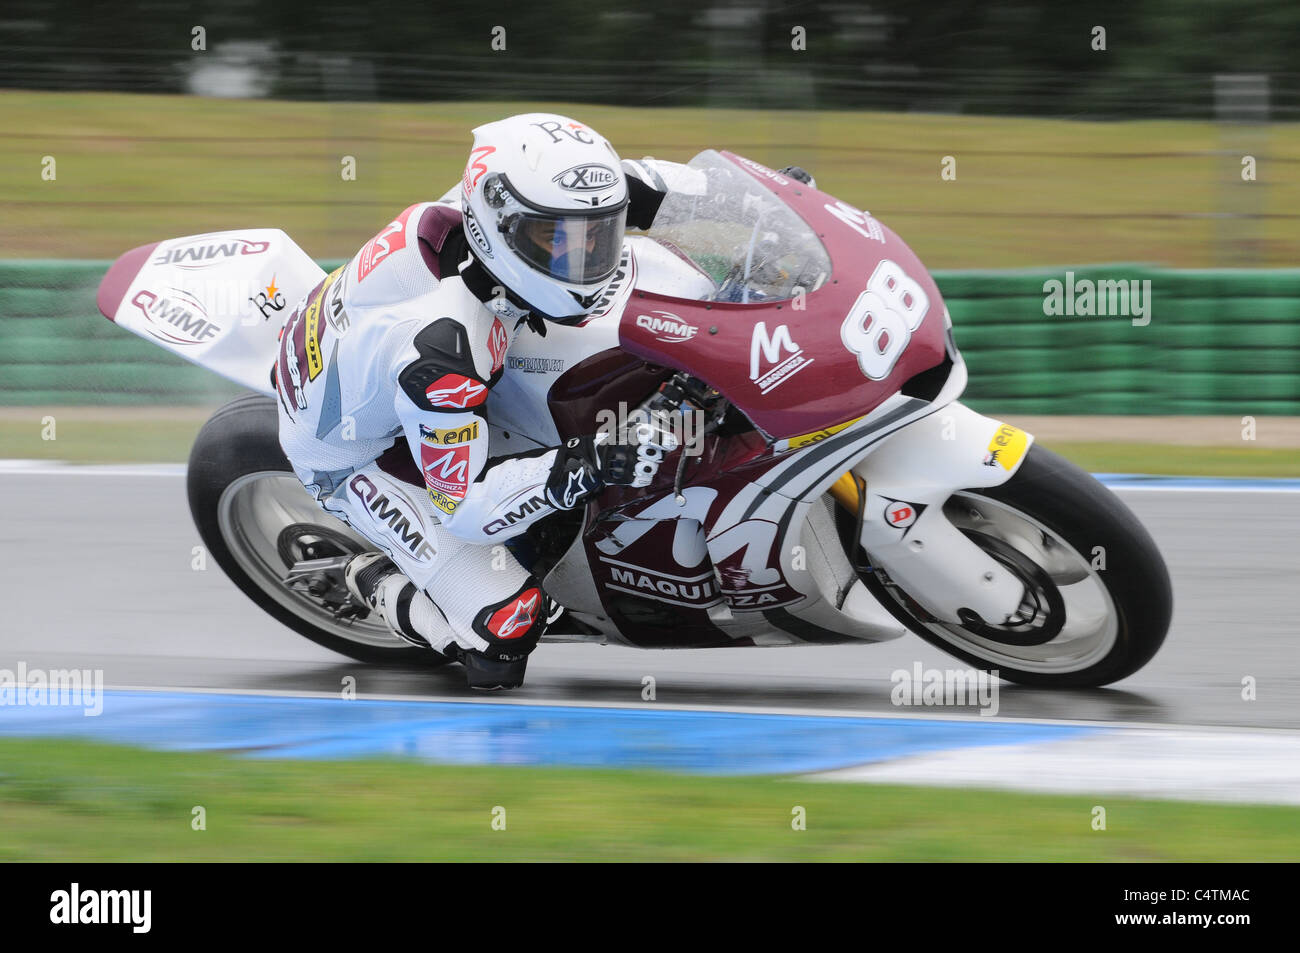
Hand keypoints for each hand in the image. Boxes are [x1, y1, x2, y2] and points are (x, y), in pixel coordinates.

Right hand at [544, 428, 671, 509]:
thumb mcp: (629, 429)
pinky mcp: (628, 479)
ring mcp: (631, 465)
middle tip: (644, 452)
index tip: (671, 443)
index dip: (666, 440)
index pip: (656, 436)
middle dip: (655, 454)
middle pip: (658, 455)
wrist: (592, 458)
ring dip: (648, 466)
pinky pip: (645, 480)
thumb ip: (649, 428)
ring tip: (636, 462)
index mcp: (634, 434)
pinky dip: (642, 476)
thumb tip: (668, 424)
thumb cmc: (614, 442)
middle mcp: (634, 449)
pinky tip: (633, 471)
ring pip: (652, 468)